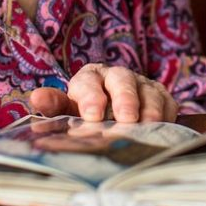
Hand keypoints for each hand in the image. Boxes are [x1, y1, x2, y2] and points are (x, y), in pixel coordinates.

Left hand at [28, 64, 177, 122]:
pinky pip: (168, 103)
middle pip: (122, 81)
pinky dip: (166, 115)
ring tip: (146, 127)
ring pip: (149, 91)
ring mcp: (142, 85)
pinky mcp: (161, 96)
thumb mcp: (69, 110)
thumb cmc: (86, 114)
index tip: (92, 116)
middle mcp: (117, 77)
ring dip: (149, 109)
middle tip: (125, 119)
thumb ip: (54, 105)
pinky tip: (161, 128)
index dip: (91, 97)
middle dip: (125, 99)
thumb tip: (37, 98)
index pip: (88, 81)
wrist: (113, 115)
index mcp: (89, 77)